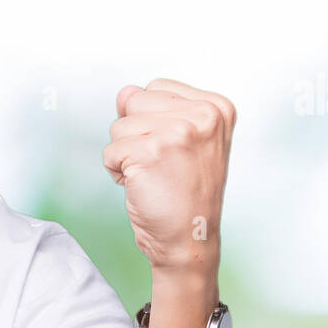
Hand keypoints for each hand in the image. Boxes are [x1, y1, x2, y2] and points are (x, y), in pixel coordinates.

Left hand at [102, 78, 236, 275]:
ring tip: (153, 176)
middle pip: (134, 102)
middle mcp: (204, 114)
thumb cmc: (185, 193)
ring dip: (125, 155)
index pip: (156, 88)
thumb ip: (155, 109)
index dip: (151, 120)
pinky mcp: (152, 151)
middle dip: (135, 134)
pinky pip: (110, 151)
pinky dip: (116, 172)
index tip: (174, 150)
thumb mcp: (181, 140)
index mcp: (217, 107)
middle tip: (161, 165)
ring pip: (118, 126)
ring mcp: (178, 131)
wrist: (190, 239)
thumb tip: (125, 93)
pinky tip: (142, 186)